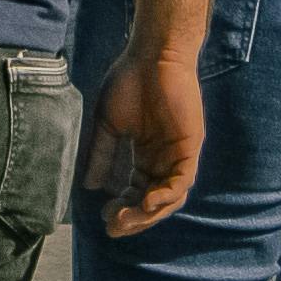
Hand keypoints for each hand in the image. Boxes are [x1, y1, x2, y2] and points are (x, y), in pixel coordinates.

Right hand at [82, 44, 204, 236]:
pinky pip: (181, 182)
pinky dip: (165, 196)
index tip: (103, 217)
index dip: (121, 207)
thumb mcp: (108, 124)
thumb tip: (91, 187)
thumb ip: (101, 154)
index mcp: (145, 155)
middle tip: (113, 226)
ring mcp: (178, 155)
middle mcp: (163, 159)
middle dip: (133, 217)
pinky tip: (146, 202)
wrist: (151, 54)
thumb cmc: (129, 81)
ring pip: (168, 198)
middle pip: (152, 201)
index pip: (136, 192)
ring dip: (148, 214)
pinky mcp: (189, 148)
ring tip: (125, 220)